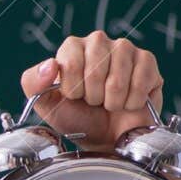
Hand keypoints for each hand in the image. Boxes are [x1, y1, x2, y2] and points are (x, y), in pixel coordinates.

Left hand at [20, 32, 163, 152]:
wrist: (104, 137)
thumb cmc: (76, 117)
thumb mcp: (46, 104)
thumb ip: (33, 82)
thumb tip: (50, 65)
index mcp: (72, 47)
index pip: (71, 64)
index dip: (72, 89)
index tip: (74, 97)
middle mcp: (98, 42)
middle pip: (95, 71)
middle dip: (92, 97)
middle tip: (92, 101)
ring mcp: (125, 49)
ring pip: (117, 80)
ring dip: (112, 101)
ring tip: (108, 102)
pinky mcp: (147, 61)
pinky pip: (140, 83)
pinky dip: (131, 102)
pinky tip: (127, 101)